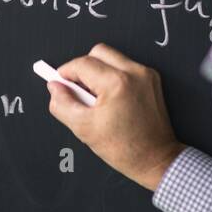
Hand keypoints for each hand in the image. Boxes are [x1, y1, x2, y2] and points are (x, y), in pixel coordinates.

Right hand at [46, 43, 184, 191]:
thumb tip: (55, 87)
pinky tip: (111, 99)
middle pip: (98, 52)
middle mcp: (134, 72)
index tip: (58, 83)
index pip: (82, 64)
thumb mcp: (84, 129)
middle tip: (78, 90)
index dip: (65, 73)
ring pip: (112, 58)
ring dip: (98, 71)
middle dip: (83, 68)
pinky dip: (113, 77)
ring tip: (96, 98)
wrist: (156, 159)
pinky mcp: (152, 80)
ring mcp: (146, 74)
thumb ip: (62, 104)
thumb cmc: (125, 149)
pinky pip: (125, 67)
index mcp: (117, 83)